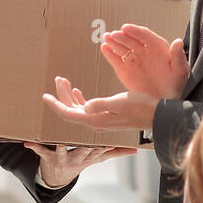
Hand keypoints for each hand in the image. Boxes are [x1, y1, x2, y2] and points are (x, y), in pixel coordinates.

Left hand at [21, 141, 137, 188]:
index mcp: (88, 156)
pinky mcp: (47, 157)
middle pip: (82, 152)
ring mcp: (61, 158)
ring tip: (60, 143)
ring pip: (62, 153)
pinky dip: (34, 147)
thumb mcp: (97, 158)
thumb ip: (116, 152)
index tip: (108, 142)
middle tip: (88, 142)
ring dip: (61, 149)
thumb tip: (135, 150)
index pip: (98, 151)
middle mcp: (75, 158)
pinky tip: (27, 142)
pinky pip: (40, 151)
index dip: (103, 148)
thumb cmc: (79, 160)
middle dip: (85, 147)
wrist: (57, 176)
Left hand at [42, 76, 159, 130]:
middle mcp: (95, 123)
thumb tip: (83, 106)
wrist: (158, 116)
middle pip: (70, 111)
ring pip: (78, 110)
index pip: (68, 114)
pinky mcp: (107, 117)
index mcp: (96, 120)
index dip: (55, 105)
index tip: (45, 95)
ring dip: (69, 96)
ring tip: (64, 81)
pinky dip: (79, 100)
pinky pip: (86, 110)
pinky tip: (78, 92)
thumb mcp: (120, 102)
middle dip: (61, 95)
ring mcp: (101, 121)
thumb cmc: (142, 107)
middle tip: (58, 79)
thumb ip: (101, 105)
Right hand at [101, 24, 187, 99]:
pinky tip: (104, 48)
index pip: (144, 35)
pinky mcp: (124, 70)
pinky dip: (109, 54)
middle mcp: (144, 51)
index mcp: (157, 48)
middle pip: (130, 40)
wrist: (164, 101)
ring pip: (121, 48)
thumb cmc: (176, 85)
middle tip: (114, 35)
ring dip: (113, 42)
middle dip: (122, 36)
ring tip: (106, 38)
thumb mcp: (180, 70)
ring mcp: (133, 60)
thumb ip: (177, 56)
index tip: (126, 28)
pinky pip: (115, 60)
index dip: (135, 31)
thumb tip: (178, 41)